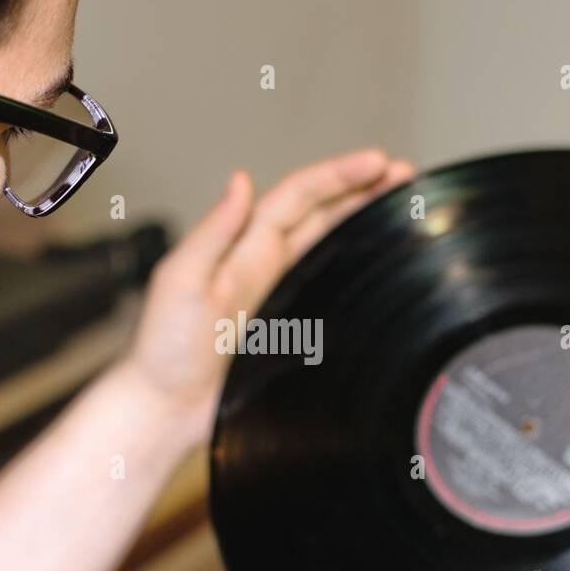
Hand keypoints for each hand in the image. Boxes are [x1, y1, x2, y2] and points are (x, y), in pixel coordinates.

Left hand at [119, 148, 415, 446]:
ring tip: (405, 204)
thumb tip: (241, 181)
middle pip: (325, 215)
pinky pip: (333, 290)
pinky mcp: (292, 330)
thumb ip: (213, 232)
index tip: (378, 162)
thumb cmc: (163, 349)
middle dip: (364, 189)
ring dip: (367, 221)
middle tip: (405, 174)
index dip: (339, 176)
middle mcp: (267, 265)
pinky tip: (384, 267)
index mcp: (245, 248)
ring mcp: (283, 295)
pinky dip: (361, 271)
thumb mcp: (182, 281)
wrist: (167, 408)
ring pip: (334, 246)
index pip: (300, 198)